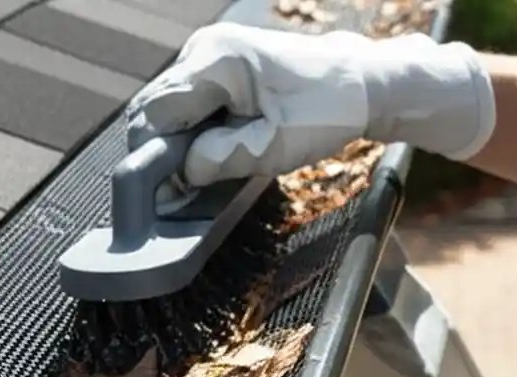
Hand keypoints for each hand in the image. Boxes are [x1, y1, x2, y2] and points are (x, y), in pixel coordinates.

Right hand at [125, 22, 495, 186]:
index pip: (155, 113)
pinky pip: (188, 97)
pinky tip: (219, 143)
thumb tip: (173, 181)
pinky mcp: (217, 59)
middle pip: (154, 106)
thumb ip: (215, 162)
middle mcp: (204, 46)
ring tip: (211, 162)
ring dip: (180, 138)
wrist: (362, 84)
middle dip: (165, 148)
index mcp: (216, 60)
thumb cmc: (326, 112)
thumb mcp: (270, 149)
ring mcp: (209, 49)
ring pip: (169, 103)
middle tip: (190, 183)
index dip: (156, 155)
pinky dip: (195, 125)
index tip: (169, 189)